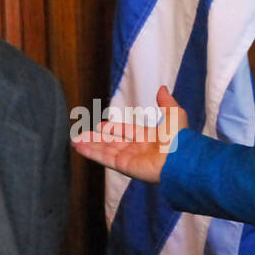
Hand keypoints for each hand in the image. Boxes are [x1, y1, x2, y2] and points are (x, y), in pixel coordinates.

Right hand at [71, 86, 187, 183]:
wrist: (180, 159)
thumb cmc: (180, 138)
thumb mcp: (174, 114)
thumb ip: (166, 102)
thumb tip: (162, 88)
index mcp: (149, 138)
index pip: (127, 132)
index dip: (114, 129)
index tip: (101, 126)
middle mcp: (138, 149)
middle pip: (112, 143)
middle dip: (97, 139)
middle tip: (82, 135)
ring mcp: (130, 159)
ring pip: (105, 150)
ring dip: (90, 145)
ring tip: (75, 141)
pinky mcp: (124, 166)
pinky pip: (105, 158)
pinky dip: (91, 152)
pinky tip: (79, 147)